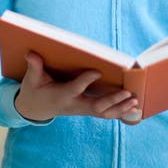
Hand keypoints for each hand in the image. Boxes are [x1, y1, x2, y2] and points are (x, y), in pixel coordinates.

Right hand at [14, 51, 141, 121]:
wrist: (35, 109)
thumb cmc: (35, 90)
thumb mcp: (32, 79)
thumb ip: (34, 67)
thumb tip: (31, 53)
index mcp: (61, 96)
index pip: (75, 89)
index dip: (86, 80)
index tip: (97, 71)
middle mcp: (74, 105)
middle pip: (96, 107)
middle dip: (112, 101)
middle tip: (127, 93)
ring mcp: (81, 110)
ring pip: (103, 113)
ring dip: (120, 108)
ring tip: (135, 101)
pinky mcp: (87, 111)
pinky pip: (105, 114)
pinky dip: (120, 112)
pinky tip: (134, 108)